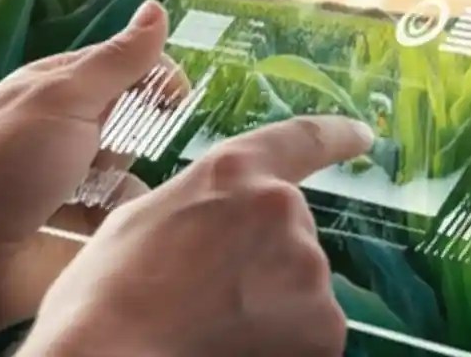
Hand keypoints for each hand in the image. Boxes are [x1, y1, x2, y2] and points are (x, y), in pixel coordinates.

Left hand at [0, 0, 182, 338]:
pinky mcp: (84, 228)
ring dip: (130, 182)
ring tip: (106, 199)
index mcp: (55, 89)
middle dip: (142, 133)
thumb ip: (117, 61)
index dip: (153, 74)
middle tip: (115, 152)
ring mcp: (76, 182)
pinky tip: (111, 231)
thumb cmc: (7, 166)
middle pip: (133, 118)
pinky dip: (126, 221)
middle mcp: (67, 131)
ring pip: (135, 170)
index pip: (121, 65)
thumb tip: (157, 8)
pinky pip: (127, 215)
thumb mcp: (64, 100)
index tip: (176, 98)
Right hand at [19, 114, 375, 356]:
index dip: (338, 136)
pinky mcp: (324, 325)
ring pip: (300, 287)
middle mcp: (282, 208)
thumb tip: (207, 222)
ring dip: (272, 305)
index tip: (363, 136)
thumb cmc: (107, 296)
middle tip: (209, 293)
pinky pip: (310, 332)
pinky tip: (237, 347)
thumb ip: (196, 205)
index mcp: (235, 171)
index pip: (303, 139)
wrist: (108, 356)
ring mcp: (307, 268)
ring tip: (214, 325)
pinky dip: (285, 343)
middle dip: (263, 262)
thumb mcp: (141, 219)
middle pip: (290, 234)